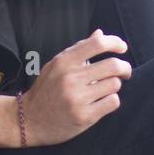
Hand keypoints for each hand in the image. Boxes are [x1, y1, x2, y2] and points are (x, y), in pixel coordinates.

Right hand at [16, 29, 131, 146]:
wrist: (28, 121)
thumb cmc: (45, 90)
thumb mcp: (56, 65)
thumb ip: (78, 50)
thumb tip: (100, 33)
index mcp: (64, 61)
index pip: (97, 44)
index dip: (115, 42)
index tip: (122, 48)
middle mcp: (70, 78)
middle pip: (113, 65)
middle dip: (125, 68)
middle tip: (125, 72)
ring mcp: (77, 98)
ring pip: (115, 84)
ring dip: (114, 86)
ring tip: (106, 89)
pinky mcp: (84, 116)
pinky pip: (112, 102)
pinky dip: (112, 101)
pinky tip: (103, 101)